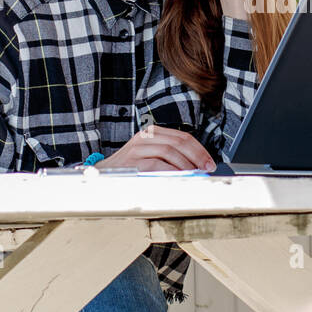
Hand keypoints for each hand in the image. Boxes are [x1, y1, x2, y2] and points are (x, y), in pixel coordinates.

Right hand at [98, 125, 215, 170]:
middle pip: (179, 142)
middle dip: (197, 157)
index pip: (182, 137)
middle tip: (206, 169)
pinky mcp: (133, 162)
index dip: (199, 150)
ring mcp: (137, 148)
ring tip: (193, 175)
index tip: (209, 162)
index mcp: (151, 133)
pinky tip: (178, 178)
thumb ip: (170, 158)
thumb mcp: (150, 157)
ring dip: (186, 165)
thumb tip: (197, 167)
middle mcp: (145, 137)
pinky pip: (157, 165)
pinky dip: (171, 172)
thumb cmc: (129, 169)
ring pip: (170, 151)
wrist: (102, 176)